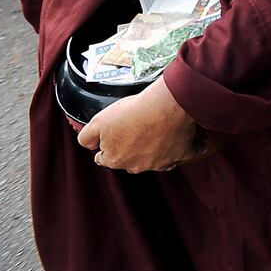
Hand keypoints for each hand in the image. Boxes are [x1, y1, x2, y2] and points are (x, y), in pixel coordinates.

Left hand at [76, 76, 214, 173]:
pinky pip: (180, 155)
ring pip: (154, 158)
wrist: (167, 104)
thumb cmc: (134, 112)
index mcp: (115, 159)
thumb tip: (88, 145)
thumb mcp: (98, 120)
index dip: (107, 145)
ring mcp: (160, 163)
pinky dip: (182, 148)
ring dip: (154, 148)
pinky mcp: (181, 156)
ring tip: (158, 128)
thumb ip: (87, 137)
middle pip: (129, 160)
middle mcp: (136, 166)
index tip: (114, 134)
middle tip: (137, 127)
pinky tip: (183, 138)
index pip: (104, 158)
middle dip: (131, 148)